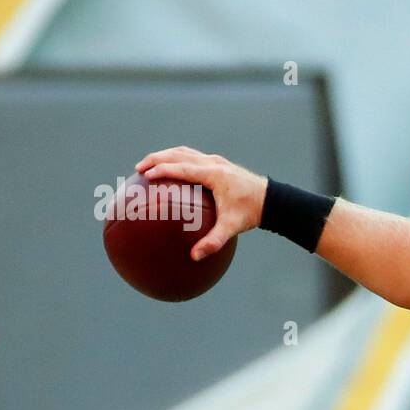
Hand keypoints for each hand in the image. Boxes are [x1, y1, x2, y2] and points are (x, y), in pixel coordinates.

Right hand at [134, 146, 267, 260]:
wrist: (270, 199)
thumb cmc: (251, 212)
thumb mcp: (232, 228)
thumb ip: (213, 242)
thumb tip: (194, 256)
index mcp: (215, 175)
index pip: (183, 168)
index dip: (163, 169)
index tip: (146, 174)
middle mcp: (214, 163)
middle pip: (179, 154)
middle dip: (157, 158)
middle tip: (139, 168)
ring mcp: (216, 161)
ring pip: (185, 152)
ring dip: (165, 156)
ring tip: (148, 165)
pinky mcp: (218, 164)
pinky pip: (192, 157)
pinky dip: (177, 160)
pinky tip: (170, 172)